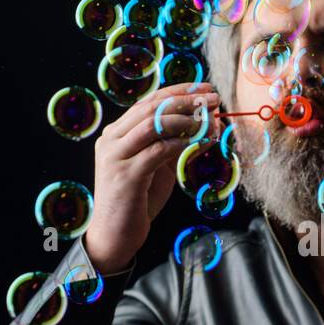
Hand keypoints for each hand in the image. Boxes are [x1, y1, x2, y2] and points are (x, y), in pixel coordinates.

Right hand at [84, 82, 221, 274]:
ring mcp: (115, 157)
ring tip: (212, 122)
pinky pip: (159, 151)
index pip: (148, 102)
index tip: (204, 88)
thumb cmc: (137, 201)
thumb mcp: (156, 167)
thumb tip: (204, 126)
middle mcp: (111, 140)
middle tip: (213, 99)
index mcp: (116, 133)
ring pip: (154, 125)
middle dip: (186, 100)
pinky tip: (201, 143)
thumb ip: (171, 145)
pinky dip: (183, 144)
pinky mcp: (125, 176)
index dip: (178, 91)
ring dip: (188, 120)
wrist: (114, 236)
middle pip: (151, 107)